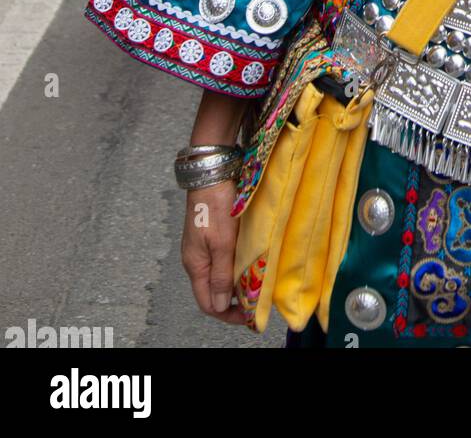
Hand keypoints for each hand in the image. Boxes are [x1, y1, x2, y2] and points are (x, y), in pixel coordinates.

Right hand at [181, 178, 246, 324]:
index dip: (226, 314)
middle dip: (231, 302)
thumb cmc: (215, 206)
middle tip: (254, 305)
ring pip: (217, 276)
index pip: (207, 302)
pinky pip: (221, 261)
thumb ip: (220, 275)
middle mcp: (196, 259)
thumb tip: (218, 306)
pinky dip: (233, 269)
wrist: (211, 173)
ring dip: (233, 285)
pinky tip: (247, 266)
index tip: (247, 317)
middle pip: (211, 291)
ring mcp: (202, 247)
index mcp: (195, 265)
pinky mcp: (210, 235)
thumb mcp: (221, 243)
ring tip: (254, 288)